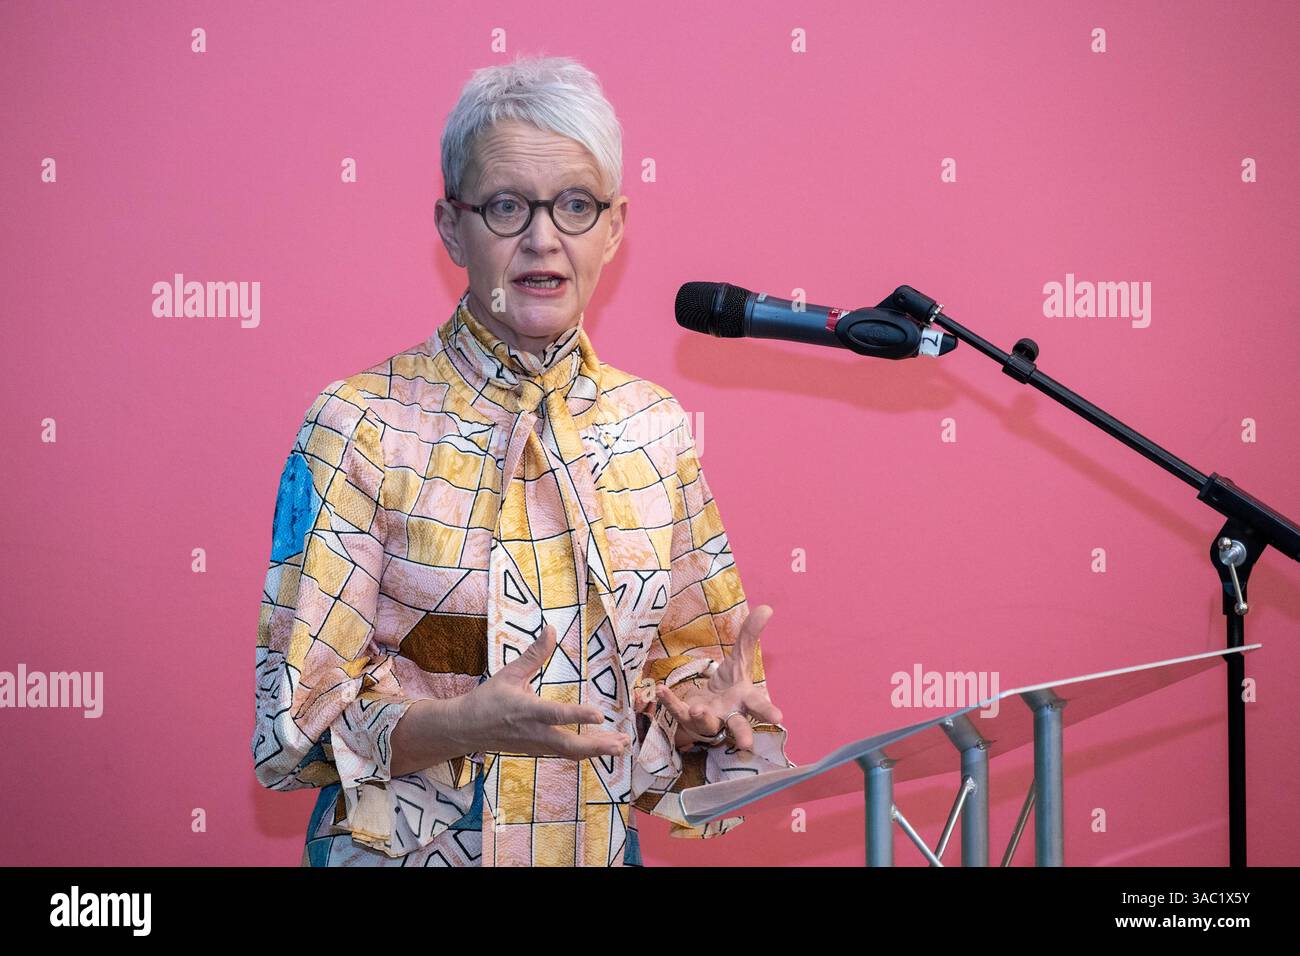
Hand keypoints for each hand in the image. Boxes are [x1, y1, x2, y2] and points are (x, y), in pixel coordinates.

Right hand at [454, 623, 630, 759]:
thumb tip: (551, 628)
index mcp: (527, 710)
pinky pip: (565, 754)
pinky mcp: (538, 751)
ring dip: (597, 751)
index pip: (556, 715)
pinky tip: (603, 748)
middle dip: (597, 746)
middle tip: (621, 743)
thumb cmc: (487, 699)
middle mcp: (535, 732)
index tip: (600, 715)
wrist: (465, 729)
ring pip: (570, 753)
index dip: (578, 716)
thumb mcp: (509, 673)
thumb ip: (534, 654)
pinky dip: (586, 753)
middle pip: (569, 745)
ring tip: (622, 746)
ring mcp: (537, 745)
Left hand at [653, 604, 783, 752]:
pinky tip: (661, 690)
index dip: (768, 712)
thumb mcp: (739, 659)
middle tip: (747, 744)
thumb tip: (766, 608)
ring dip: (703, 718)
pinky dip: (670, 702)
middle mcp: (729, 715)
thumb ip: (750, 636)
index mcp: (745, 701)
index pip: (759, 706)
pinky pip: (678, 712)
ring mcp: (708, 720)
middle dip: (743, 734)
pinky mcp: (687, 720)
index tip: (779, 719)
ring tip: (697, 710)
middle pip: (738, 726)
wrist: (708, 705)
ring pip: (707, 724)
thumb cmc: (729, 686)